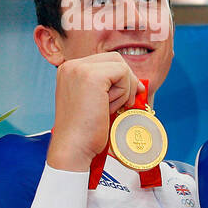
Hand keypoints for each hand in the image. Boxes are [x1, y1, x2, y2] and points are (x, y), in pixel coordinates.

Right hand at [46, 52, 138, 171]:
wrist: (73, 149)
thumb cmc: (84, 132)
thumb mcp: (94, 102)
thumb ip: (108, 88)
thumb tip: (138, 83)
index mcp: (69, 71)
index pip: (104, 61)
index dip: (121, 79)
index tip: (124, 100)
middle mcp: (71, 66)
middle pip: (114, 59)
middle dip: (126, 81)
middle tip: (125, 105)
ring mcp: (79, 69)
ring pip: (120, 66)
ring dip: (125, 88)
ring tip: (111, 109)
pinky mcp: (91, 76)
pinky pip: (122, 73)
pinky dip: (124, 92)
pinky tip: (111, 109)